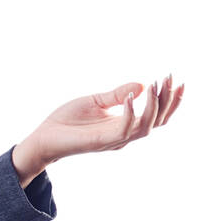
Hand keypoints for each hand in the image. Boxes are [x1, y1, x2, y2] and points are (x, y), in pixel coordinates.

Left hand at [26, 75, 184, 165]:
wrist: (43, 136)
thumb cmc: (67, 121)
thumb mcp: (96, 101)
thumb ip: (118, 95)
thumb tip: (141, 85)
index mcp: (124, 125)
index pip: (156, 116)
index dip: (170, 101)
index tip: (177, 81)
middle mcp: (124, 135)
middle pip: (158, 122)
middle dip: (167, 101)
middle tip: (169, 78)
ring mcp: (114, 140)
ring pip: (146, 127)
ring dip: (154, 106)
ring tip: (155, 85)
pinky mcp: (101, 142)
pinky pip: (124, 130)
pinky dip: (130, 113)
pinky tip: (131, 96)